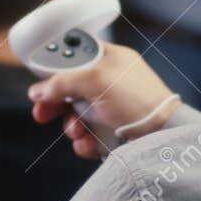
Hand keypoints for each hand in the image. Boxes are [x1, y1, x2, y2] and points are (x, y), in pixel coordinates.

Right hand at [27, 43, 179, 159]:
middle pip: (70, 90)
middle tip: (41, 113)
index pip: (76, 57)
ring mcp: (111, 110)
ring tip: (76, 131)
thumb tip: (38, 90)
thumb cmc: (137, 99)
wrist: (162, 135)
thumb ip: (62, 80)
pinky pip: (87, 137)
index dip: (56, 67)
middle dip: (54, 103)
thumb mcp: (95, 79)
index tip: (40, 79)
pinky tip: (88, 143)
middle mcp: (110, 84)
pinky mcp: (112, 134)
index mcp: (110, 60)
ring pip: (75, 116)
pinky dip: (83, 142)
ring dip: (70, 125)